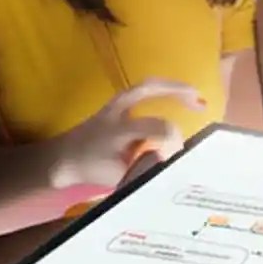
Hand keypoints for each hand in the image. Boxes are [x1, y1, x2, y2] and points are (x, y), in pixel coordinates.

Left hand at [51, 78, 203, 189]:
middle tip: (202, 104)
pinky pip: (142, 92)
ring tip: (195, 97)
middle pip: (147, 89)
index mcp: (117, 131)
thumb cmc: (89, 169)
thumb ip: (142, 171)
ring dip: (172, 87)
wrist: (60, 159)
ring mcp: (115, 105)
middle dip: (177, 92)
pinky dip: (162, 91)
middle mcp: (117, 112)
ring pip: (145, 85)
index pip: (156, 127)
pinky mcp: (116, 105)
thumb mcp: (116, 178)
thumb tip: (170, 166)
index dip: (173, 139)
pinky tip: (177, 99)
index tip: (178, 154)